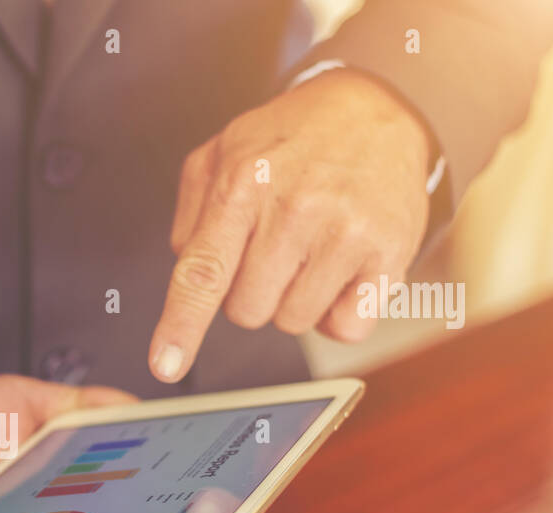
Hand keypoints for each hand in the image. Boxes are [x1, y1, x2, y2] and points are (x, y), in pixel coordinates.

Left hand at [149, 68, 431, 382]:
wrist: (376, 109)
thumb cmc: (292, 139)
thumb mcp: (223, 151)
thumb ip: (190, 213)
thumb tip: (184, 267)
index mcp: (243, 184)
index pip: (203, 272)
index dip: (182, 325)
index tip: (164, 365)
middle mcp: (295, 209)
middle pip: (246, 312)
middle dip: (250, 292)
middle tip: (273, 249)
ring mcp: (344, 233)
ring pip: (293, 322)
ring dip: (294, 299)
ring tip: (310, 250)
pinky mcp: (388, 253)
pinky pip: (346, 328)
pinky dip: (340, 312)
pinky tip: (341, 271)